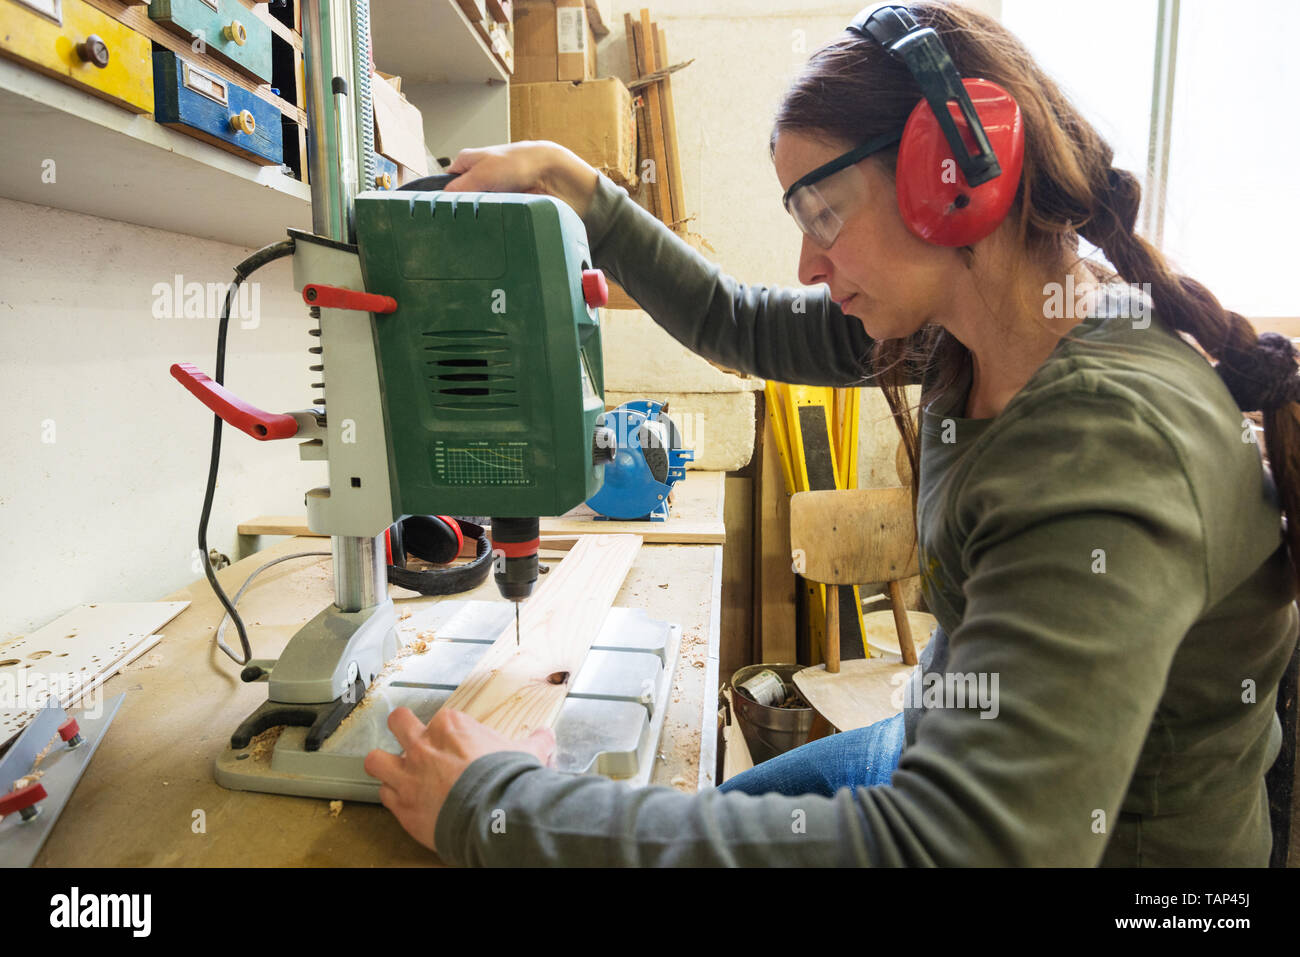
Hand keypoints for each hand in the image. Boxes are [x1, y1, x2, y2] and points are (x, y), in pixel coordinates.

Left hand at [363, 707, 555, 853]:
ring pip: (376, 759)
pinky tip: (403, 801)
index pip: (442, 719)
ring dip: (384, 764)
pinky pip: (383, 794)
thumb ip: (534, 742)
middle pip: (398, 722)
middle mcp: (424, 745)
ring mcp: (408, 774)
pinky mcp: (401, 804)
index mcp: (452, 727)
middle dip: (402, 728)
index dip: (448, 732)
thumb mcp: (527, 753)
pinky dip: (392, 797)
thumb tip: (547, 735)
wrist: (492, 814)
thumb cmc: (506, 780)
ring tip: (394, 771)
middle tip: (412, 740)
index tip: (458, 744)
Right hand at [443, 140, 599, 218]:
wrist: (550, 174)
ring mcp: (494, 191)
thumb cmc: (518, 163)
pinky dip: (494, 220)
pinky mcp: (507, 204)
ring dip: (481, 216)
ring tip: (483, 220)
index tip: (441, 212)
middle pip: (462, 199)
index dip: (443, 197)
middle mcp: (480, 176)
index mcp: (468, 162)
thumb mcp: (479, 174)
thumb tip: (442, 202)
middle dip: (464, 209)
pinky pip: (494, 217)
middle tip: (463, 219)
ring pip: (478, 210)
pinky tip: (495, 224)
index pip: (446, 182)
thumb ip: (457, 189)